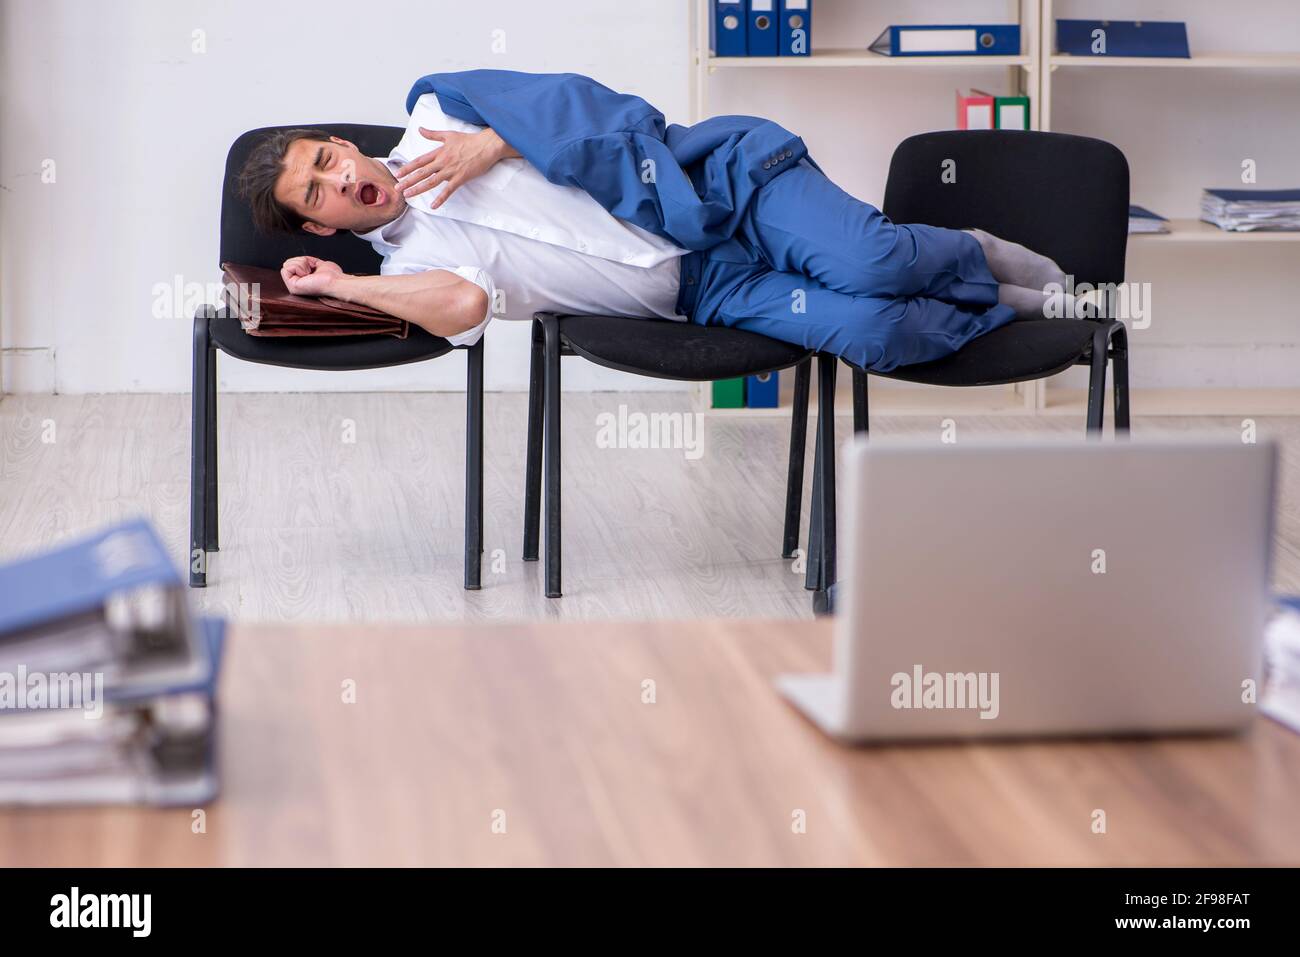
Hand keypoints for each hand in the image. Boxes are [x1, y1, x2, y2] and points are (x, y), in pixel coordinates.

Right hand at [281, 256, 343, 296]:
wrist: (337, 281)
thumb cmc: (333, 275)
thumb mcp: (318, 264)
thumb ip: (308, 263)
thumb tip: (303, 259)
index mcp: (300, 281)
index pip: (292, 263)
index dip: (303, 260)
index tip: (314, 267)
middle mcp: (295, 285)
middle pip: (287, 262)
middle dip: (301, 260)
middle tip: (311, 270)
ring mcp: (292, 287)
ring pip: (286, 264)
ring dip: (301, 263)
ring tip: (310, 272)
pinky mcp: (292, 287)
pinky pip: (286, 269)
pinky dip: (298, 267)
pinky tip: (307, 274)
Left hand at [394, 128, 510, 208]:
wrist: (487, 145)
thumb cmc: (470, 140)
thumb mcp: (448, 134)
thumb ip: (433, 134)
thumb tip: (420, 129)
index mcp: (439, 152)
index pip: (419, 161)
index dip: (407, 167)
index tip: (398, 173)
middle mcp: (442, 161)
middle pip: (421, 172)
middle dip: (408, 180)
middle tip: (397, 188)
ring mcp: (451, 170)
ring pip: (431, 181)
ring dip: (418, 189)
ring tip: (408, 195)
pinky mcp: (461, 177)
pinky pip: (449, 190)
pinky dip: (441, 198)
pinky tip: (433, 206)